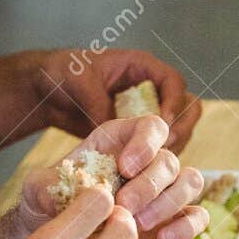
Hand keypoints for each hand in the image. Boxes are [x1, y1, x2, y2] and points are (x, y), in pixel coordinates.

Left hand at [16, 116, 205, 238]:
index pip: (151, 126)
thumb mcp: (37, 188)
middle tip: (125, 208)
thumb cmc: (50, 205)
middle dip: (149, 185)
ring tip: (137, 225)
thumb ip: (50, 184)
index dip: (145, 143)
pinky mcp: (174, 219)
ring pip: (190, 182)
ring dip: (168, 204)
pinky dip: (187, 226)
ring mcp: (165, 190)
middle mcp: (148, 162)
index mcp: (119, 141)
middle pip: (170, 159)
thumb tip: (70, 191)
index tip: (125, 168)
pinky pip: (198, 216)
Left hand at [33, 48, 201, 150]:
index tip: (161, 123)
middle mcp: (153, 90)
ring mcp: (151, 113)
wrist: (49, 93)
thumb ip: (99, 105)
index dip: (174, 102)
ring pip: (182, 131)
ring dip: (173, 149)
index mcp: (142, 67)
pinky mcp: (143, 135)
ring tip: (150, 164)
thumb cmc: (62, 74)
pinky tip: (142, 171)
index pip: (174, 82)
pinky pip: (164, 148)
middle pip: (189, 108)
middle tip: (163, 148)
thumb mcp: (78, 81)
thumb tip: (114, 133)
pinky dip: (159, 160)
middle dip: (181, 129)